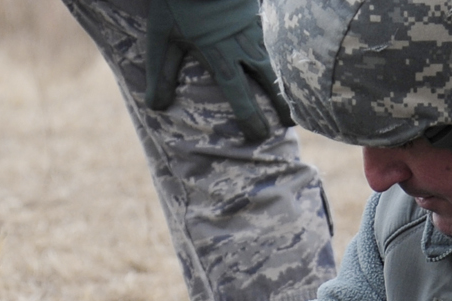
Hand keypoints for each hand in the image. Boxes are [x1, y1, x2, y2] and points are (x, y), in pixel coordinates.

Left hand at [144, 0, 292, 141]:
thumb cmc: (178, 2)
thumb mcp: (162, 38)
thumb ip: (161, 73)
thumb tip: (156, 107)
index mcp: (220, 55)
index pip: (240, 94)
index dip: (251, 117)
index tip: (260, 135)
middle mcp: (242, 45)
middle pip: (268, 79)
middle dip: (281, 103)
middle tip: (291, 124)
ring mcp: (253, 27)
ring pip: (275, 59)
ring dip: (285, 81)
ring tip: (296, 96)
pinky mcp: (256, 13)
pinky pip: (274, 39)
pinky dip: (282, 55)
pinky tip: (286, 62)